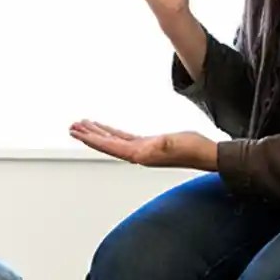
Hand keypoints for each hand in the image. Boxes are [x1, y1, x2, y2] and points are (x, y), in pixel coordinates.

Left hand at [69, 121, 217, 169]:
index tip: (76, 132)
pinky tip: (107, 129)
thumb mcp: (175, 144)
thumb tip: (143, 150)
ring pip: (113, 140)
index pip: (109, 146)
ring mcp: (142, 150)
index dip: (92, 140)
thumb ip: (160, 147)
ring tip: (83, 125)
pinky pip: (124, 138)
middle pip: (107, 144)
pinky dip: (112, 132)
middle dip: (89, 136)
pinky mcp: (149, 145)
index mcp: (140, 155)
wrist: (207, 154)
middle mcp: (138, 154)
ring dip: (98, 133)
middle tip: (72, 127)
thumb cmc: (193, 149)